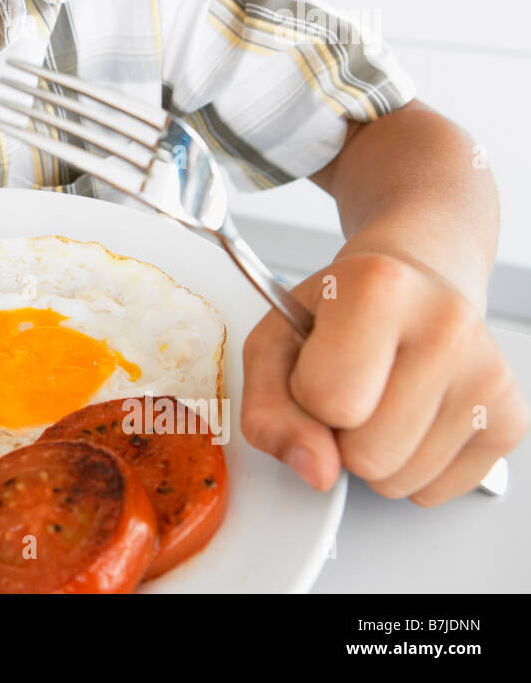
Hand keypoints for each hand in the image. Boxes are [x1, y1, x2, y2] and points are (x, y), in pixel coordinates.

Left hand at [241, 252, 527, 505]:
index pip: (329, 399)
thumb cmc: (339, 311)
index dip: (306, 398)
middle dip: (341, 435)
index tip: (318, 364)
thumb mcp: (273, 342)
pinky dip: (411, 466)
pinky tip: (412, 414)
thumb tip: (316, 471)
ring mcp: (488, 374)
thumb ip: (267, 410)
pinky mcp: (512, 418)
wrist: (415, 283)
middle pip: (368, 454)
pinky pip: (435, 491)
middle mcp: (446, 326)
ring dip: (375, 454)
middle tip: (350, 387)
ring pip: (400, 481)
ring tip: (380, 398)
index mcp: (379, 288)